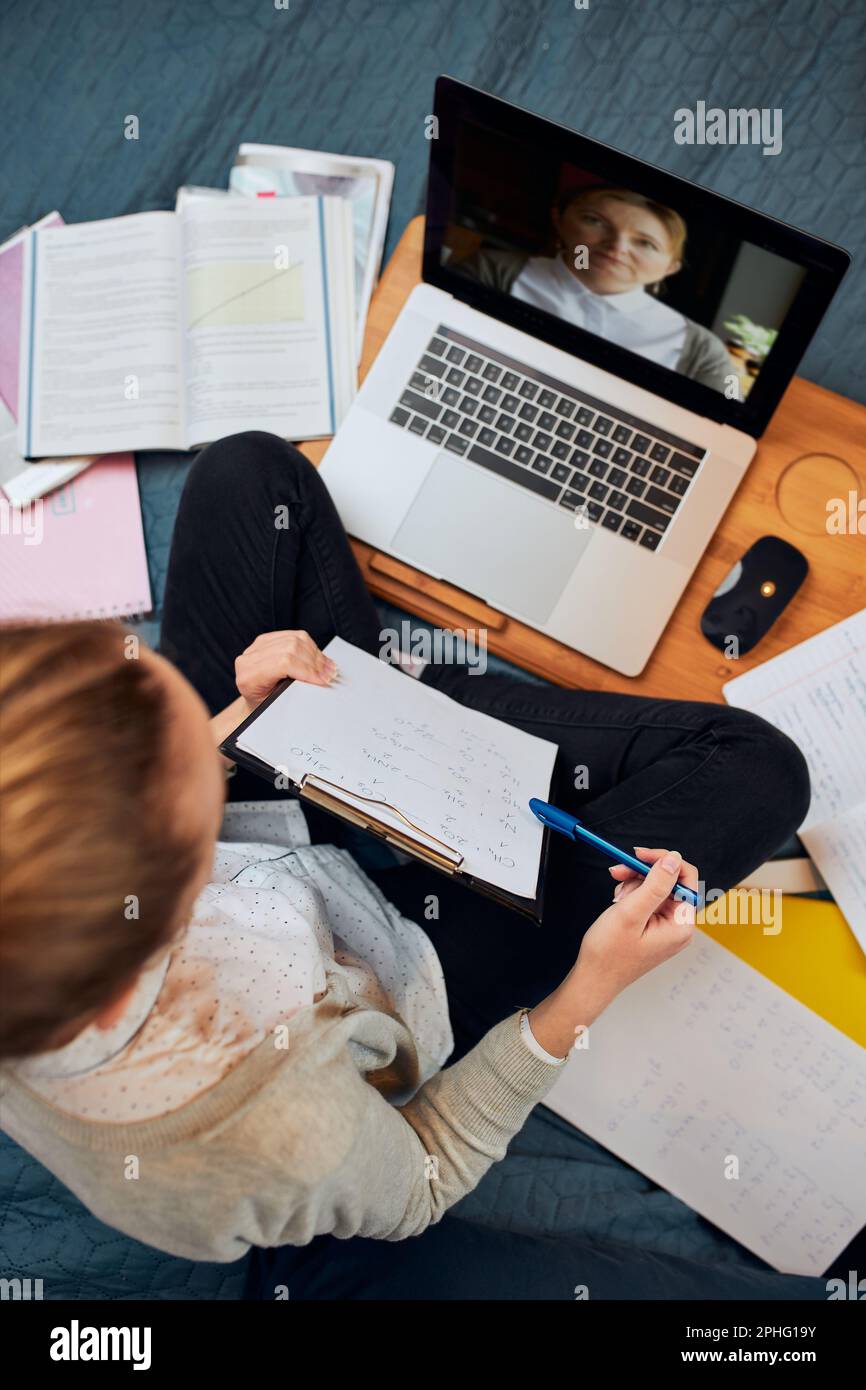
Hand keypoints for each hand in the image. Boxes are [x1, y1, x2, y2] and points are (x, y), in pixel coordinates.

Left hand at [234, 630, 337, 709]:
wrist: (253, 699)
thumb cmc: (263, 704)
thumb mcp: (274, 704)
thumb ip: (290, 691)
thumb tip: (316, 682)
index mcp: (248, 676)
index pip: (283, 663)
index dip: (307, 669)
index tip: (322, 680)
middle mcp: (249, 657)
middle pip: (291, 648)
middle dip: (315, 662)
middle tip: (330, 674)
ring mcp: (257, 646)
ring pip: (294, 639)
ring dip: (316, 654)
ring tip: (328, 667)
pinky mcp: (267, 639)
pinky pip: (294, 635)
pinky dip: (311, 646)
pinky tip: (319, 657)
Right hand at [574, 847, 696, 1004]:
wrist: (593, 978)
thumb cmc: (609, 954)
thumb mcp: (631, 913)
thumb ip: (655, 884)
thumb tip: (672, 859)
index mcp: (680, 925)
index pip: (686, 879)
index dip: (664, 861)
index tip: (639, 854)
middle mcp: (677, 925)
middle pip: (668, 881)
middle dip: (642, 874)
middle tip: (619, 872)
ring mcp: (665, 926)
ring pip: (654, 888)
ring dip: (633, 886)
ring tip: (617, 901)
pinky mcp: (652, 926)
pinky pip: (647, 900)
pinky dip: (631, 896)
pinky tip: (618, 905)